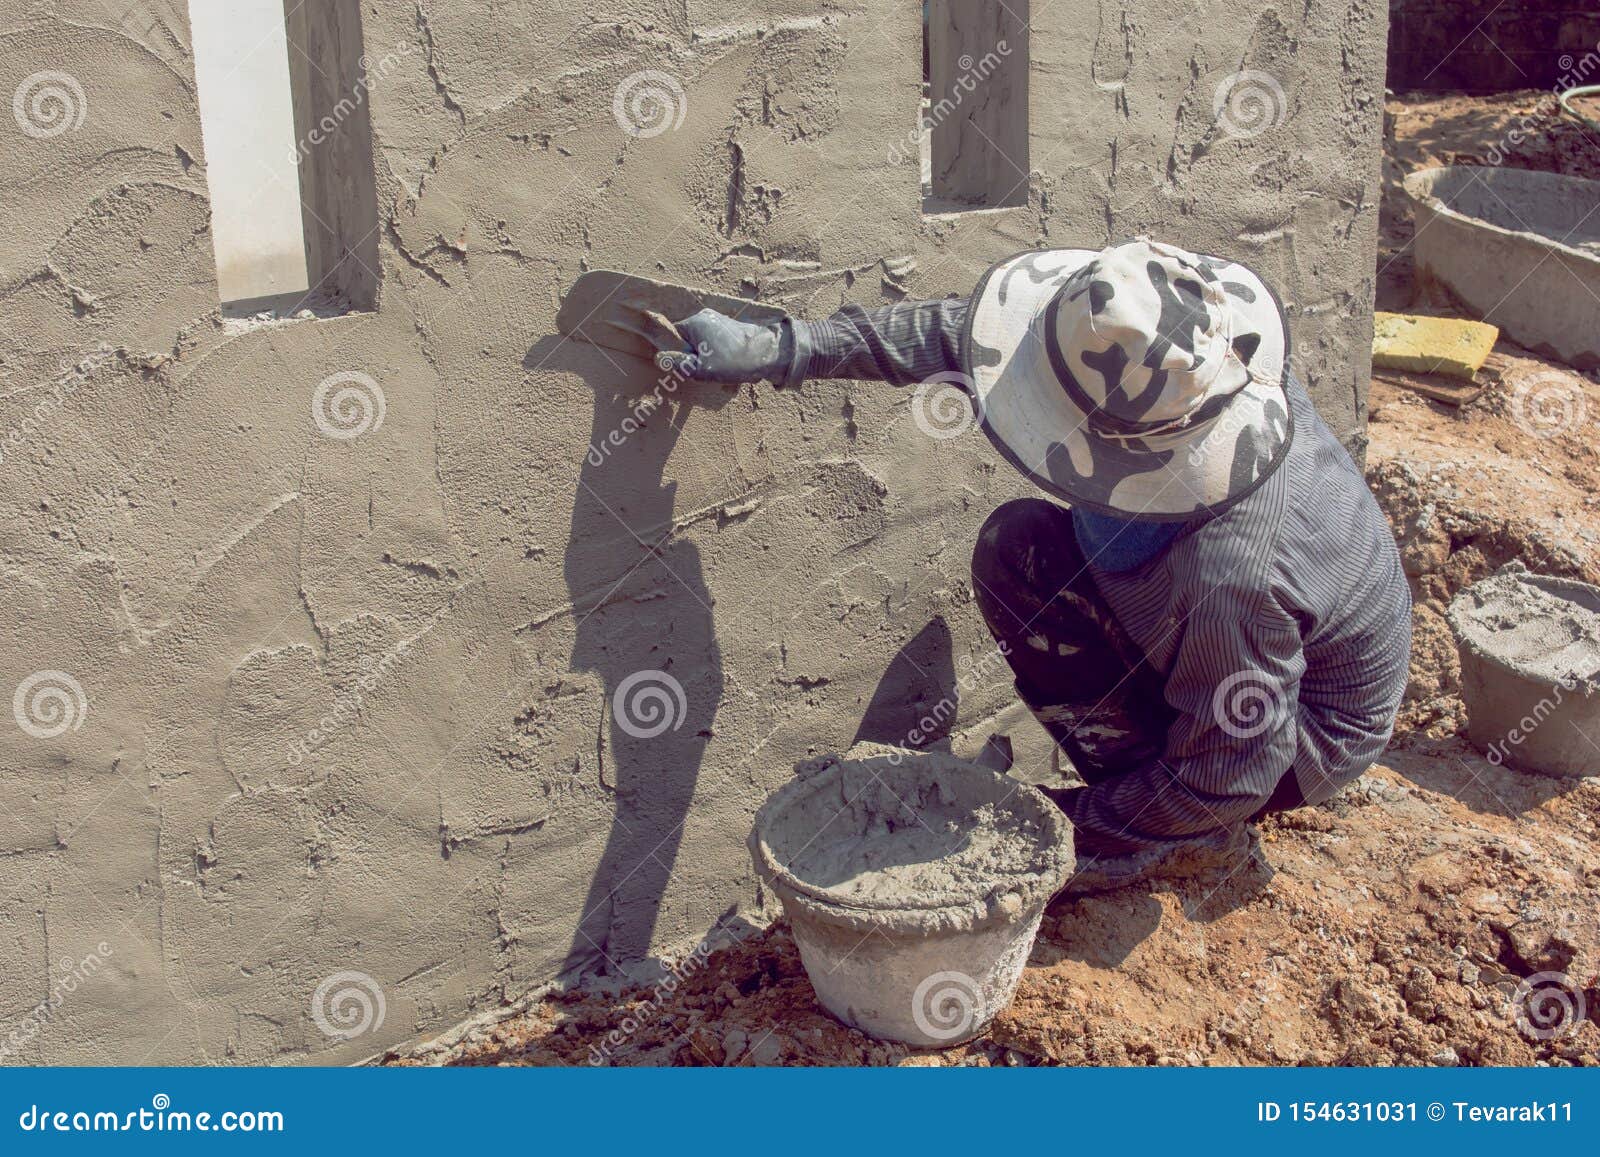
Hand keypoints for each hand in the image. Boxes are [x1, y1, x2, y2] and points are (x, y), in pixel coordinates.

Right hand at [663, 308, 799, 385]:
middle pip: (689, 341)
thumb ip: (678, 363)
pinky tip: (731, 367)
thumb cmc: (735, 360)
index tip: (689, 366)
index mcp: (695, 322)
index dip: (678, 354)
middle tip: (708, 371)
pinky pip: (717, 345)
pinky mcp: (731, 329)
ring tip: (723, 370)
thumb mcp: (701, 368)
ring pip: (704, 345)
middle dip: (696, 359)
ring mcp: (720, 321)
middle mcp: (706, 316)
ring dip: (709, 361)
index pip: (673, 336)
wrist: (771, 354)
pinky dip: (721, 358)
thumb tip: (659, 358)